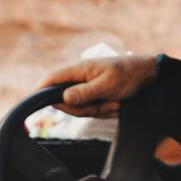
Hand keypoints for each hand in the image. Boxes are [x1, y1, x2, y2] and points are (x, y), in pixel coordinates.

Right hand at [37, 54, 158, 118]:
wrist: (148, 76)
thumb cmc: (129, 74)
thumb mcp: (109, 85)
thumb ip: (85, 92)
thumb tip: (63, 98)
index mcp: (78, 69)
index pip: (49, 79)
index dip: (38, 91)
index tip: (32, 104)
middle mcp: (77, 79)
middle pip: (64, 102)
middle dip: (84, 109)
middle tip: (106, 105)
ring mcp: (84, 88)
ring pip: (78, 109)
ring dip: (97, 110)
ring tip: (115, 103)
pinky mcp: (91, 96)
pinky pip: (89, 110)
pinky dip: (103, 111)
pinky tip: (116, 104)